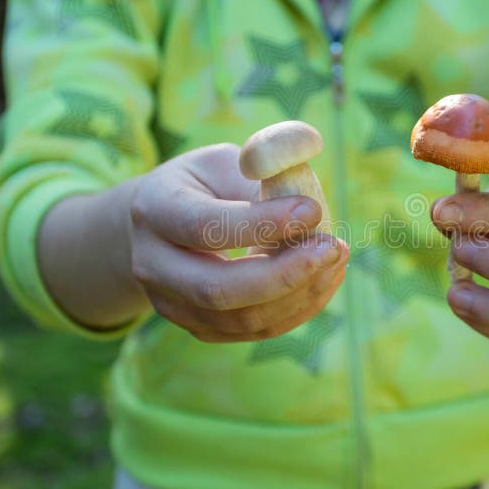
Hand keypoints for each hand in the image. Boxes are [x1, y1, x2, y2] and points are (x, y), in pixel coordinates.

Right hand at [129, 143, 348, 341]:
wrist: (163, 228)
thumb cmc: (204, 185)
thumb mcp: (227, 159)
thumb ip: (266, 159)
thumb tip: (310, 168)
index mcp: (155, 209)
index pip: (207, 226)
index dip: (263, 223)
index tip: (313, 210)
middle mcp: (152, 265)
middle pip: (217, 289)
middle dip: (285, 274)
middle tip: (332, 247)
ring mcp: (173, 304)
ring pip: (242, 319)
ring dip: (300, 293)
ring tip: (336, 257)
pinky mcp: (200, 327)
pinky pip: (255, 330)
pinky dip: (298, 307)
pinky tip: (324, 276)